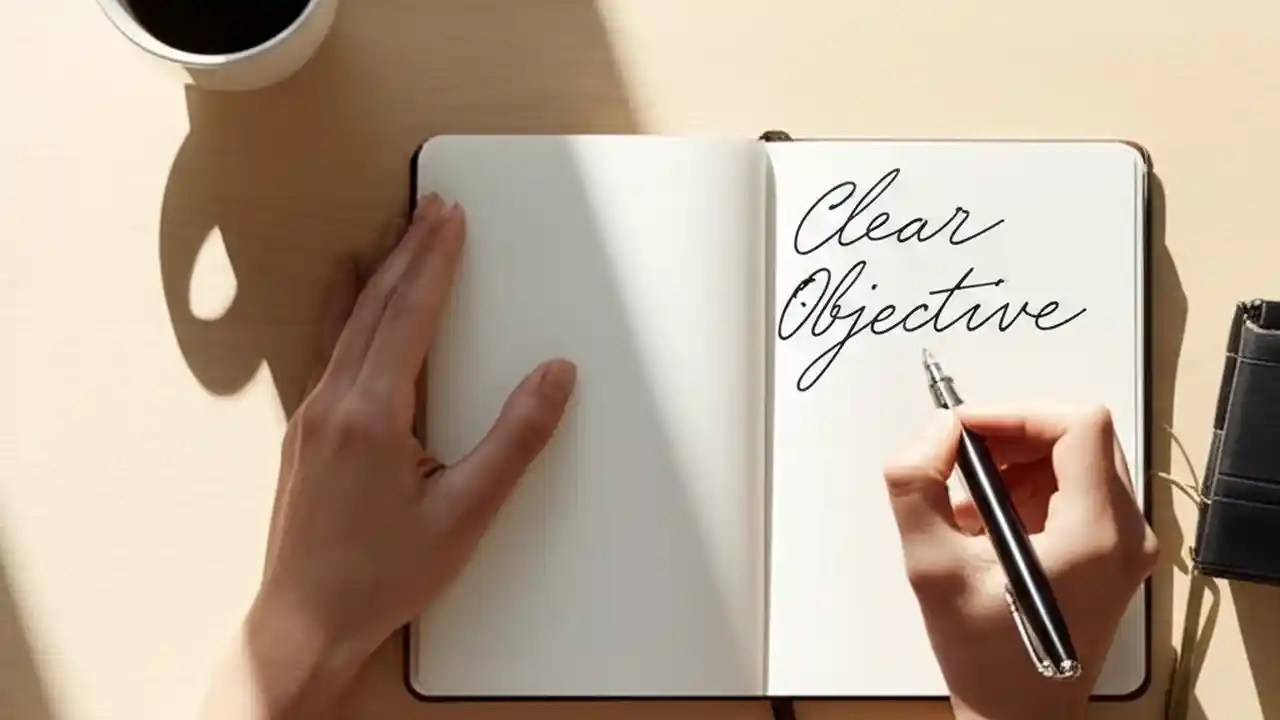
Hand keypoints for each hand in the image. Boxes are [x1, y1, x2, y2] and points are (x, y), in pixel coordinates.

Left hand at [201, 195, 576, 718]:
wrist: (302, 625)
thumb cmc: (379, 577)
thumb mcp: (465, 513)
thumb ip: (514, 440)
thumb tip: (555, 378)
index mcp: (370, 415)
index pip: (409, 315)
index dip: (435, 261)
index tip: (450, 217)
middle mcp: (331, 403)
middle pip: (373, 306)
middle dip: (407, 252)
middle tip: (430, 208)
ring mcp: (309, 416)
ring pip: (344, 324)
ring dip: (376, 275)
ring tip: (396, 238)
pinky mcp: (302, 434)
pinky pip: (328, 351)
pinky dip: (347, 312)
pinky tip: (348, 305)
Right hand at [883, 406, 1157, 719]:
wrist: (1017, 714)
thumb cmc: (985, 658)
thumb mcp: (931, 568)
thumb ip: (917, 486)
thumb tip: (934, 432)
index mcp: (1095, 535)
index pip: (1076, 426)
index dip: (1015, 413)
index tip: (966, 429)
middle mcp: (1125, 534)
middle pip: (1077, 437)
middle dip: (1011, 436)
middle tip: (960, 458)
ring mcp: (1123, 544)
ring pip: (1074, 458)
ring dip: (1015, 462)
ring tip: (967, 500)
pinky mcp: (1110, 551)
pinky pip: (1072, 488)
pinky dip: (1025, 487)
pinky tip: (986, 522)